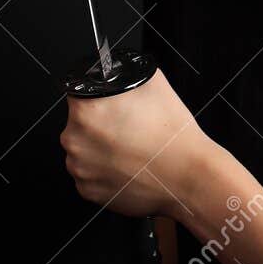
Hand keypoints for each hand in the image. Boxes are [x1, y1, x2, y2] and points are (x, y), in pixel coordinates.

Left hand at [60, 67, 206, 217]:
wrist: (187, 175)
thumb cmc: (171, 135)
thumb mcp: (153, 82)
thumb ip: (125, 73)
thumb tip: (115, 72)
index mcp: (86, 111)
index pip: (77, 93)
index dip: (95, 98)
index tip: (110, 107)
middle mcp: (75, 141)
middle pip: (78, 124)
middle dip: (97, 125)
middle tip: (125, 128)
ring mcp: (80, 169)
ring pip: (83, 151)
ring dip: (99, 150)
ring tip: (128, 150)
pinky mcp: (88, 191)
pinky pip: (90, 176)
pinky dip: (104, 172)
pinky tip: (126, 167)